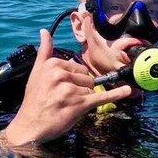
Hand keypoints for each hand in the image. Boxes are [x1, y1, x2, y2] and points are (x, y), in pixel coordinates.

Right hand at [0, 29, 132, 145]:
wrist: (30, 125)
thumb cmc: (34, 100)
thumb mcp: (36, 72)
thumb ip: (44, 51)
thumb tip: (45, 31)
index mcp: (53, 64)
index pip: (79, 68)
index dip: (74, 80)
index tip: (59, 89)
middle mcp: (61, 75)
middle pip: (87, 78)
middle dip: (80, 90)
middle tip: (62, 99)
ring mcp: (71, 90)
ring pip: (91, 90)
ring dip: (83, 100)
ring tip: (66, 106)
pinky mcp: (79, 104)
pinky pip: (102, 96)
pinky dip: (116, 94)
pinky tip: (127, 90)